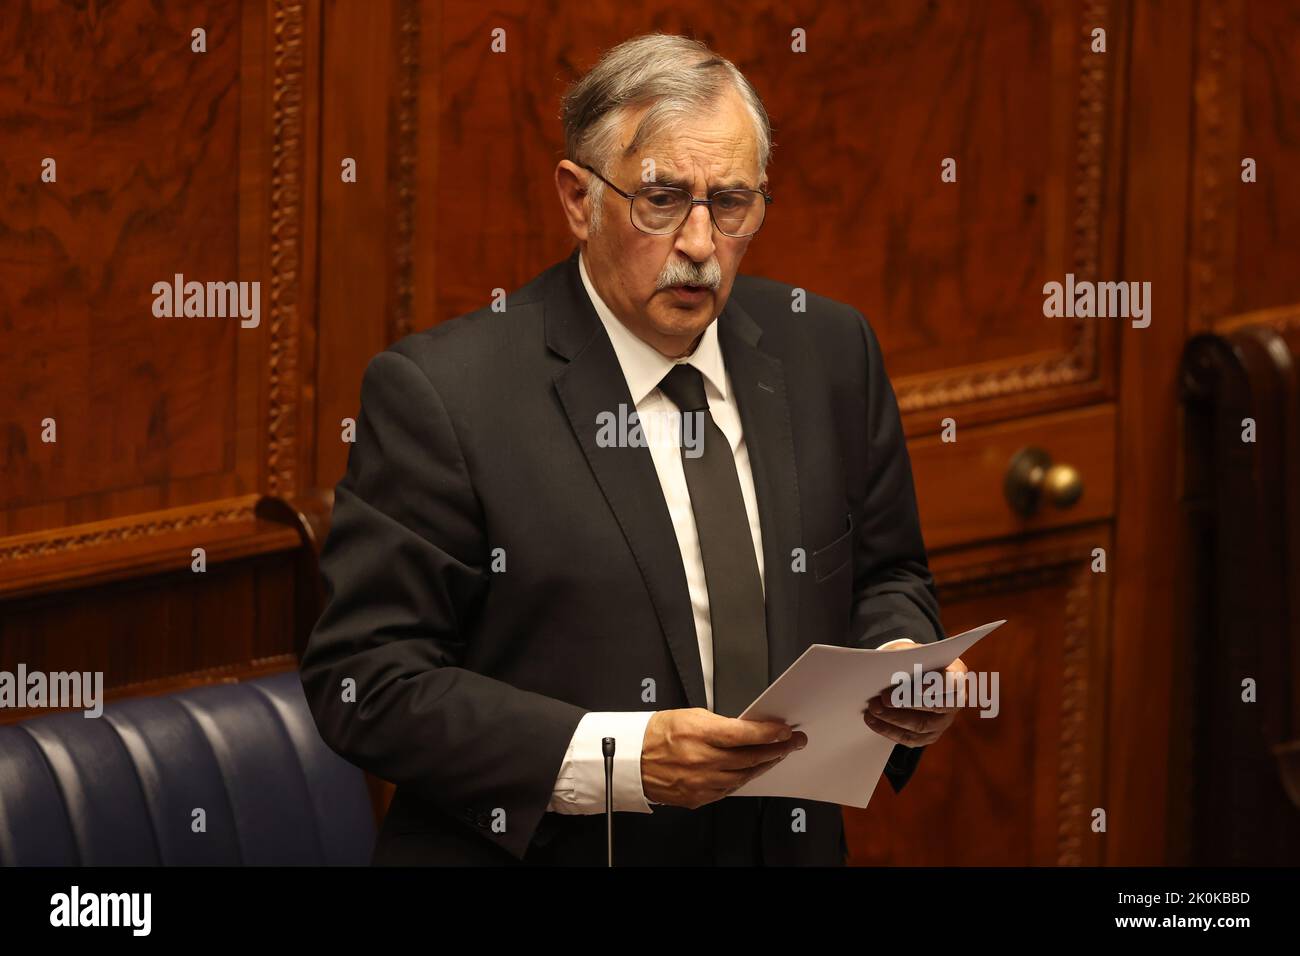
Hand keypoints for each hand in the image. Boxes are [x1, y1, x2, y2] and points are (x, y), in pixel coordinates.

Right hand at [640, 708, 807, 808]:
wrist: (633, 759)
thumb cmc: (659, 733)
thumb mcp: (691, 716)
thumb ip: (721, 724)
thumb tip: (748, 729)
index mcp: (699, 734)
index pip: (744, 735)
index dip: (769, 733)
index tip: (784, 730)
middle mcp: (701, 760)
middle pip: (750, 758)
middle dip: (776, 749)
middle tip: (793, 742)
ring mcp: (700, 782)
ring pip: (744, 776)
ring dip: (764, 765)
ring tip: (777, 755)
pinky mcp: (698, 797)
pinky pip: (729, 789)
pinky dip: (744, 779)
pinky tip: (753, 770)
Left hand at [863, 640, 965, 746]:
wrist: (913, 673)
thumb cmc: (913, 660)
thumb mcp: (910, 652)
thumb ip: (904, 658)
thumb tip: (887, 669)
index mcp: (955, 675)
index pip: (952, 681)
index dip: (937, 684)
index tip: (918, 685)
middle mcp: (955, 701)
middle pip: (936, 706)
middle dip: (907, 702)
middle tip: (884, 698)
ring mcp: (944, 721)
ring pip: (922, 726)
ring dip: (894, 718)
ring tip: (873, 709)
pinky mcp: (930, 735)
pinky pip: (911, 739)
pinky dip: (889, 730)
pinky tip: (873, 721)